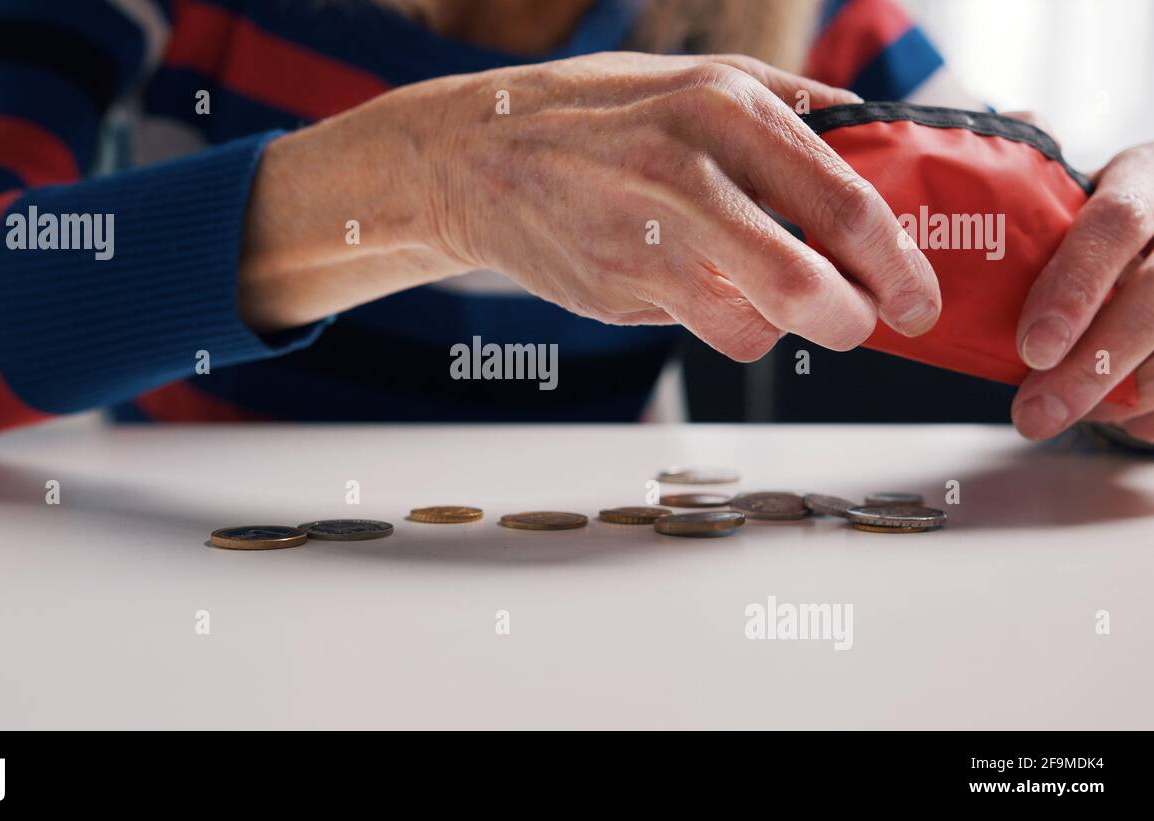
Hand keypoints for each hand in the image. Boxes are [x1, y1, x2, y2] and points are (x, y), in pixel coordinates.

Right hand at [241, 52, 941, 357]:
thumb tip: (885, 146)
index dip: (899, 262)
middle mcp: (686, 170)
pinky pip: (701, 330)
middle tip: (868, 321)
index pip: (846, 200)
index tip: (919, 293)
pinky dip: (724, 326)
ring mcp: (643, 237)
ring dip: (784, 330)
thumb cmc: (596, 114)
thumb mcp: (696, 79)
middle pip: (807, 283)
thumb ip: (792, 111)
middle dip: (856, 318)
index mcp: (726, 105)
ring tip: (781, 307)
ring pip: (755, 326)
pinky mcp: (613, 288)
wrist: (477, 155)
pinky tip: (709, 297)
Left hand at [1012, 140, 1153, 441]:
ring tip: (1064, 416)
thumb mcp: (1075, 186)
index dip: (1075, 288)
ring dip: (1122, 397)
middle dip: (1091, 368)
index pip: (1118, 224)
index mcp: (1148, 178)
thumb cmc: (1097, 221)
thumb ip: (1034, 176)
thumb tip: (1008, 130)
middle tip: (1033, 415)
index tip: (1031, 347)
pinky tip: (1128, 418)